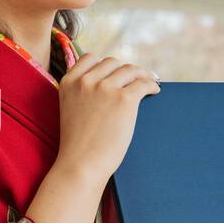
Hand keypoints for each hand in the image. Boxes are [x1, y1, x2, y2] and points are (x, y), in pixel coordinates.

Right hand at [53, 53, 159, 184]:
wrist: (81, 165)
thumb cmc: (77, 146)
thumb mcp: (70, 110)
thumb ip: (81, 94)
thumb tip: (108, 83)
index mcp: (69, 82)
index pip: (90, 58)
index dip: (105, 64)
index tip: (115, 72)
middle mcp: (86, 81)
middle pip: (112, 63)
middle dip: (124, 70)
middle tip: (135, 78)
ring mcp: (105, 88)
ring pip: (129, 70)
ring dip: (141, 75)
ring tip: (149, 82)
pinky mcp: (124, 99)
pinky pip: (143, 84)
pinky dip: (151, 85)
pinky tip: (154, 91)